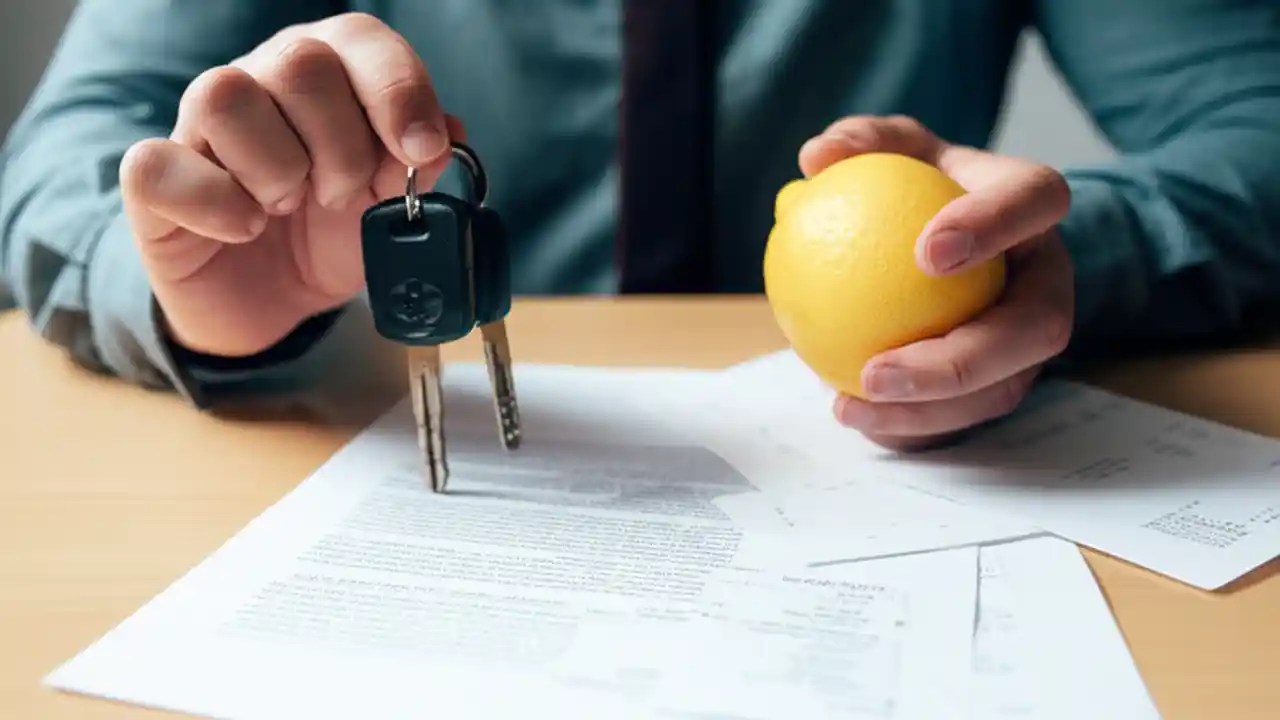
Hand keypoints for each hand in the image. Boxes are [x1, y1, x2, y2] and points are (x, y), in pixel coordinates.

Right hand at [120, 13, 460, 356]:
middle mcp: (259, 82)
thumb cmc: (328, 237)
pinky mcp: (154, 181)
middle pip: (301, 63)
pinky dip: (216, 204)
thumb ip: (420, 166)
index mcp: (326, 76)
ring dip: (280, 169)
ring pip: (227, 95)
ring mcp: (198, 126)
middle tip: (343, 196)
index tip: (421, 149)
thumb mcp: (391, 207)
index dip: (398, 90)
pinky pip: (160, 164)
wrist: (272, 303)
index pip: (360, 38)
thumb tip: (448, 133)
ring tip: (289, 206)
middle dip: (343, 145)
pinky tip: (244, 228)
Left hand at [797, 116, 1074, 450]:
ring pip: (1001, 389)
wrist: (948, 247)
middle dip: (961, 361)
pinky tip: (850, 414)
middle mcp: (1046, 279)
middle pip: (1036, 329)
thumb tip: (816, 157)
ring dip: (927, 410)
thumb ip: (862, 142)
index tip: (926, 252)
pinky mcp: (1003, 383)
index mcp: (1030, 208)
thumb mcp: (895, 151)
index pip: (1036, 201)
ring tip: (852, 405)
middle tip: (876, 370)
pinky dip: (910, 425)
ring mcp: (1031, 341)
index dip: (995, 224)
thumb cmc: (920, 189)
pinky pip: (964, 418)